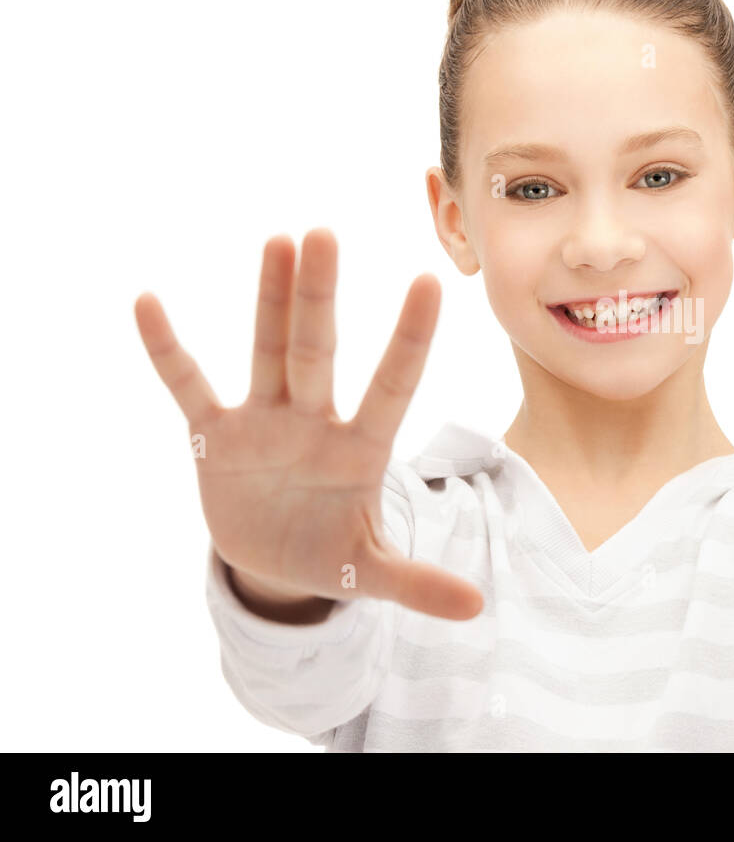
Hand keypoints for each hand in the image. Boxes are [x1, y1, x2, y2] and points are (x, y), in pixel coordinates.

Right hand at [134, 229, 483, 619]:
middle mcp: (314, 423)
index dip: (408, 339)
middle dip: (318, 298)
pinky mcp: (216, 438)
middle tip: (322, 233)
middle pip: (318, 351)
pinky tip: (149, 304)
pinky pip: (189, 388)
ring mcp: (265, 423)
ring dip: (268, 300)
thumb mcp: (369, 572)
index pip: (392, 385)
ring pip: (266, 352)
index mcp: (360, 450)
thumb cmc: (330, 551)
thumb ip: (416, 583)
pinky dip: (169, 352)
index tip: (429, 281)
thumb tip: (475, 608)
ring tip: (276, 241)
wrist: (275, 562)